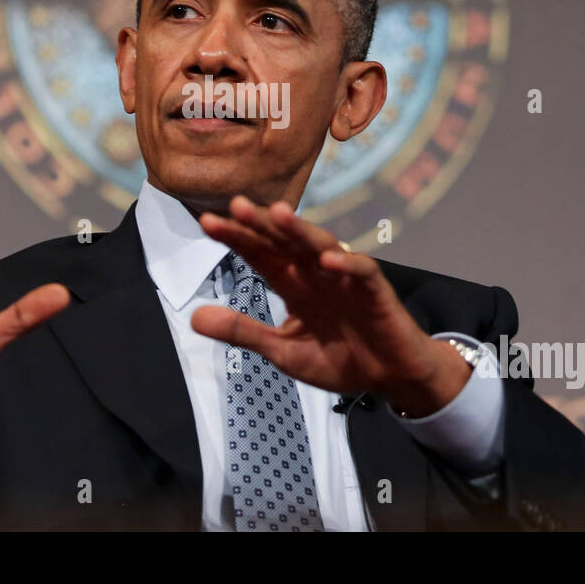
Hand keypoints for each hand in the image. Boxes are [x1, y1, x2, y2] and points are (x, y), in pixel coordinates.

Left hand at [189, 195, 469, 416]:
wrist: (390, 377)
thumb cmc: (340, 359)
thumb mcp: (282, 350)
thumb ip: (242, 332)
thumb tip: (194, 317)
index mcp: (293, 283)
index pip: (260, 253)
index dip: (236, 237)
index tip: (207, 222)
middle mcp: (316, 273)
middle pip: (285, 241)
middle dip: (262, 224)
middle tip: (237, 206)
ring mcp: (346, 279)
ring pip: (321, 246)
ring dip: (301, 230)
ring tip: (279, 214)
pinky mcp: (375, 292)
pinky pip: (361, 272)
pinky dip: (346, 265)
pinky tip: (327, 260)